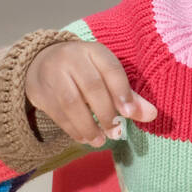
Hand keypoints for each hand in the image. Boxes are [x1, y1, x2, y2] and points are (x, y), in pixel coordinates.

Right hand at [25, 41, 157, 146]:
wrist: (42, 60)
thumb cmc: (84, 70)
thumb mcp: (105, 74)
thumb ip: (128, 95)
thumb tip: (152, 115)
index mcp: (93, 51)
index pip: (111, 69)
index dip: (122, 92)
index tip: (130, 114)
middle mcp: (72, 58)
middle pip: (91, 86)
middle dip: (106, 113)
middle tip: (116, 132)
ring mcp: (53, 73)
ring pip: (71, 102)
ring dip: (88, 125)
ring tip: (100, 140)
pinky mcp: (39, 91)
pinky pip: (57, 112)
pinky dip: (72, 129)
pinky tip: (84, 138)